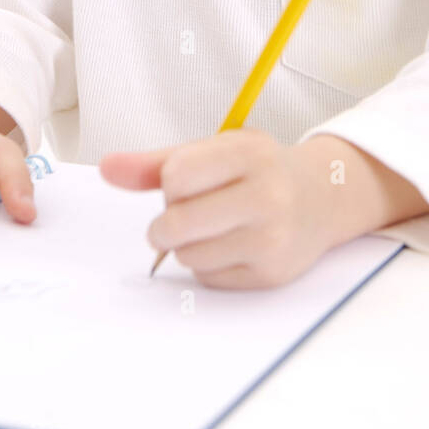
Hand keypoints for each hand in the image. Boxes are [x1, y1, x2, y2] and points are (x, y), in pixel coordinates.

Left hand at [99, 127, 343, 289]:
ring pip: (188, 255)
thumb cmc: (257, 170)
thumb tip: (107, 168)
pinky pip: (208, 278)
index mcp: (248, 153)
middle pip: (177, 223)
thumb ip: (156, 162)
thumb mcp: (214, 150)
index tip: (184, 181)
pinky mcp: (270, 274)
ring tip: (213, 226)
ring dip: (187, 245)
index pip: (175, 176)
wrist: (322, 196)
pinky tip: (231, 245)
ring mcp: (271, 238)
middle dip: (166, 224)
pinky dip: (208, 265)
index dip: (170, 183)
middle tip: (179, 216)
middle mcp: (266, 195)